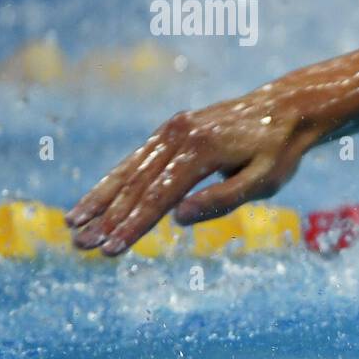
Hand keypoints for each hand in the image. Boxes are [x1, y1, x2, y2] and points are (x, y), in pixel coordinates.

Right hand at [65, 93, 318, 254]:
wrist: (285, 108)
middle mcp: (180, 135)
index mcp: (202, 149)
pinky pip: (137, 159)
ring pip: (129, 169)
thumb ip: (223, 198)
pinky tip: (96, 202)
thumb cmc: (279, 151)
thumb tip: (178, 218)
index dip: (133, 225)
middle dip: (107, 218)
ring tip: (73, 226)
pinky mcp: (171, 130)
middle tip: (81, 246)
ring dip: (101, 200)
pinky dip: (115, 181)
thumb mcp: (265, 180)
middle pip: (137, 183)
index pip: (160, 196)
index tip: (111, 250)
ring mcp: (172, 129)